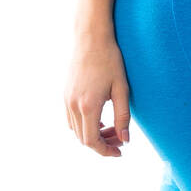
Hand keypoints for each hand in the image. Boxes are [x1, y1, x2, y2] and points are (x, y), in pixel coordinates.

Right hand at [64, 37, 130, 157]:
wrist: (90, 38)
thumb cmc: (110, 60)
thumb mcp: (122, 88)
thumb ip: (123, 116)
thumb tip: (125, 139)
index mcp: (88, 106)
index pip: (92, 141)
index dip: (105, 151)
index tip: (119, 151)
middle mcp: (73, 106)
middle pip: (83, 139)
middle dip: (102, 143)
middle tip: (121, 139)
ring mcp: (66, 100)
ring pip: (76, 130)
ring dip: (93, 134)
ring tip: (112, 128)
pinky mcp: (65, 94)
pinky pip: (71, 119)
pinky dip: (84, 125)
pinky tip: (100, 118)